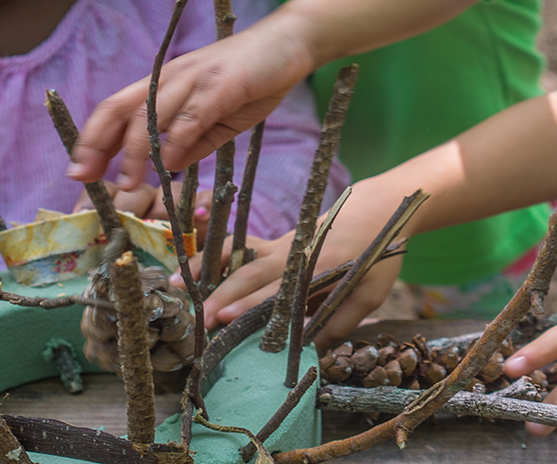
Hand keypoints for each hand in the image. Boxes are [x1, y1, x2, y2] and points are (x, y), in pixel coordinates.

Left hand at [66, 27, 314, 187]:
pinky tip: (169, 164)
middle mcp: (169, 78)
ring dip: (134, 151)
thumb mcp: (216, 120)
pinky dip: (176, 140)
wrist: (291, 43)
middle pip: (119, 109)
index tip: (79, 171)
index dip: (92, 140)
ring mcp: (194, 78)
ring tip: (127, 183)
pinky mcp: (221, 84)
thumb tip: (165, 167)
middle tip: (82, 178)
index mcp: (163, 85)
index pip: (116, 111)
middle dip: (95, 144)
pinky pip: (191, 114)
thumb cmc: (252, 79)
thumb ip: (191, 142)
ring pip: (150, 114)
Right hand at [200, 191, 401, 342]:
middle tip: (198, 317)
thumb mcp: (370, 293)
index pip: (276, 290)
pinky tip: (194, 263)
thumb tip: (310, 350)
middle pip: (250, 274)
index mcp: (317, 267)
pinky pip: (243, 248)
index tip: (223, 318)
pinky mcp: (279, 242)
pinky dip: (216, 254)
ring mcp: (283, 245)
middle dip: (222, 295)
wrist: (380, 206)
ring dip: (205, 267)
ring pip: (237, 255)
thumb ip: (340, 323)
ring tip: (176, 281)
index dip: (249, 305)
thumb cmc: (379, 253)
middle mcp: (293, 254)